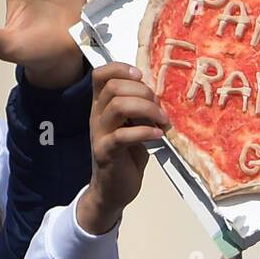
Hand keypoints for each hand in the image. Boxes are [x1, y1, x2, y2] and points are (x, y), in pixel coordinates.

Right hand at [77, 64, 168, 234]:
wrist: (113, 190)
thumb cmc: (126, 157)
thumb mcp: (133, 127)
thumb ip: (139, 110)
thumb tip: (159, 96)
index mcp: (101, 106)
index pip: (100, 75)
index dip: (120, 69)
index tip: (140, 76)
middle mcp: (96, 116)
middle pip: (113, 87)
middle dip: (142, 92)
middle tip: (159, 108)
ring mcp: (100, 134)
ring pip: (118, 106)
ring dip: (147, 109)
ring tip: (163, 121)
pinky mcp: (106, 152)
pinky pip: (123, 135)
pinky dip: (145, 132)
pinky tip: (159, 136)